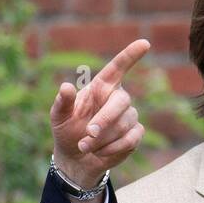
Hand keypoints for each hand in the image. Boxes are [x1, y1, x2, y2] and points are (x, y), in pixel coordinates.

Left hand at [49, 38, 149, 186]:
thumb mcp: (59, 117)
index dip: (131, 55)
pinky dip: (112, 149)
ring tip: (85, 146)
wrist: (76, 159)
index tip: (144, 43)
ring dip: (101, 139)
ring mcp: (129, 116)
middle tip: (88, 134)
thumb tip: (66, 86)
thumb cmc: (67, 131)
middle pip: (122, 101)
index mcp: (101, 87)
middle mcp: (117, 98)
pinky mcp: (135, 134)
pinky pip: (130, 139)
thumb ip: (62, 102)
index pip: (118, 67)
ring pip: (123, 124)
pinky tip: (99, 152)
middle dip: (105, 119)